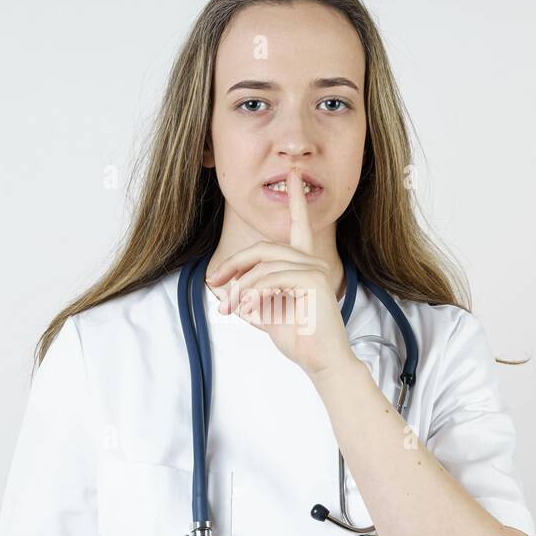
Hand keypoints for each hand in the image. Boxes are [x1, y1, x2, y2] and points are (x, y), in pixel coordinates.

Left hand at [205, 166, 357, 378]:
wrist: (322, 360)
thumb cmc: (298, 337)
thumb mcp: (265, 312)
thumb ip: (248, 294)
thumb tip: (223, 285)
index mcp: (304, 263)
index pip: (299, 225)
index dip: (295, 200)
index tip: (294, 175)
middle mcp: (311, 260)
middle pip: (263, 249)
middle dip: (233, 264)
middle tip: (213, 283)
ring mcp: (314, 268)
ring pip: (263, 266)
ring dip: (240, 289)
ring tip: (233, 310)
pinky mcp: (313, 280)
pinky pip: (271, 279)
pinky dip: (253, 294)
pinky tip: (250, 310)